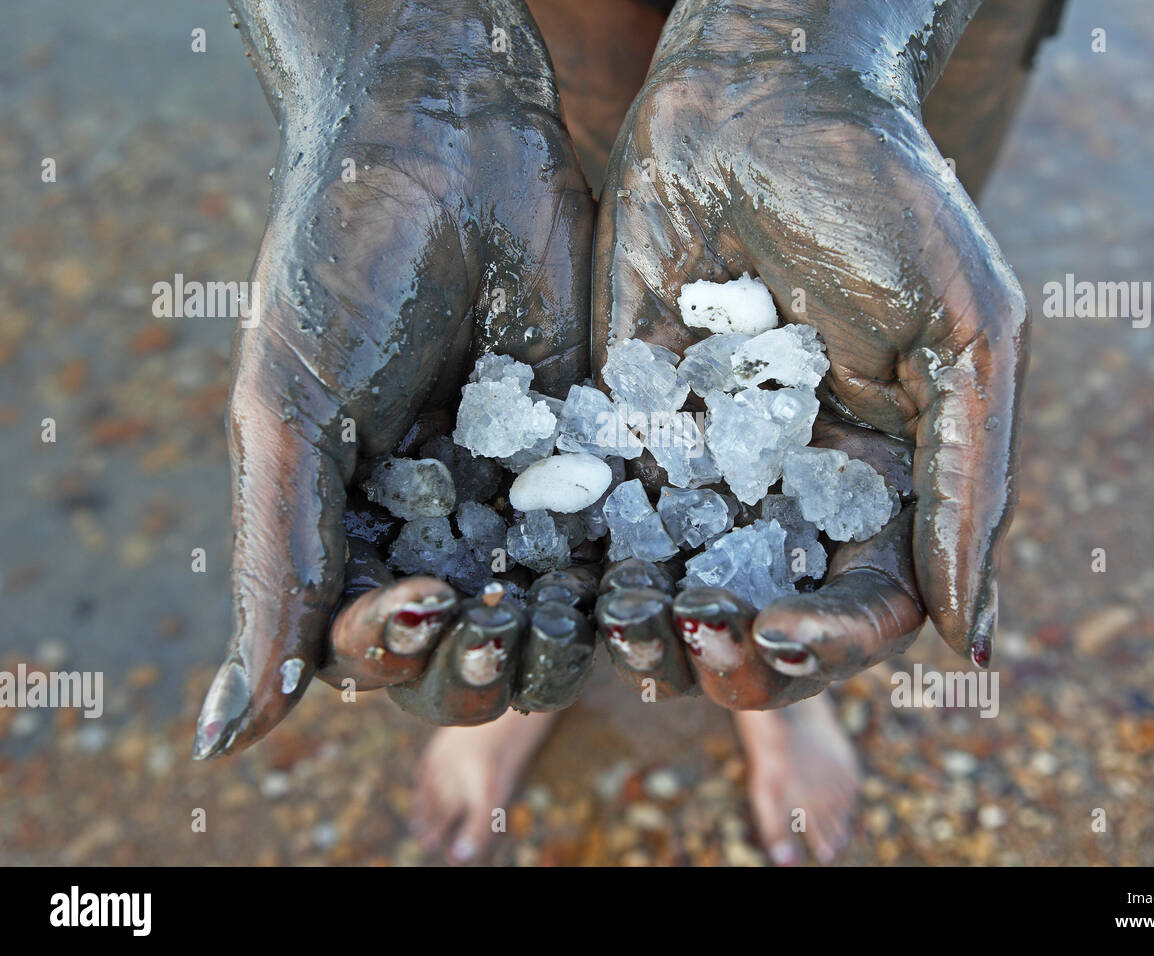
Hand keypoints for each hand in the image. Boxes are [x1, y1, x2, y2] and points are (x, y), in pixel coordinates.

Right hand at [196, 0, 592, 756]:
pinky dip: (645, 568)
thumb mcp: (291, 415)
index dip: (400, 654)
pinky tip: (667, 566)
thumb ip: (281, 563)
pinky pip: (630, 543)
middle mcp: (445, 538)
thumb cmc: (342, 269)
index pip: (376, 653)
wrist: (447, 142)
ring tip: (595, 601)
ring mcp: (531, 503)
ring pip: (561, 624)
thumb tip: (230, 736)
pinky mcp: (606, 459)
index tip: (430, 603)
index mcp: (355, 540)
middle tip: (510, 618)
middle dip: (492, 662)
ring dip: (576, 633)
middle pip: (475, 664)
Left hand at [591, 0, 1027, 706]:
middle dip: (739, 652)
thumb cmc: (884, 198)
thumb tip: (976, 635)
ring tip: (629, 623)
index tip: (777, 631)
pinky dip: (587, 547)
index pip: (872, 602)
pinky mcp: (630, 413)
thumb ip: (967, 478)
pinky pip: (606, 502)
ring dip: (657, 623)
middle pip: (773, 613)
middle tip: (697, 643)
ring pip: (683, 582)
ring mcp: (709, 453)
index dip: (835, 638)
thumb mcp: (961, 331)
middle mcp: (795, 480)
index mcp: (887, 474)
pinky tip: (561, 566)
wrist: (760, 93)